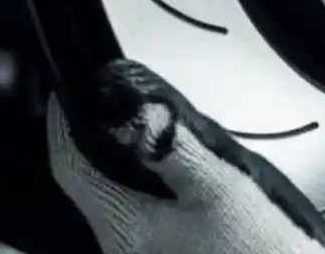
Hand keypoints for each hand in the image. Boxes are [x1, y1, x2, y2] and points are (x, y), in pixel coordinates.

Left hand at [48, 60, 324, 253]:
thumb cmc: (260, 247)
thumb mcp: (221, 185)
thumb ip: (175, 144)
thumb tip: (137, 104)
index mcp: (122, 226)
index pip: (71, 166)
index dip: (64, 122)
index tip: (71, 87)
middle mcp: (117, 247)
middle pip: (92, 181)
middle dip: (105, 140)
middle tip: (128, 103)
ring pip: (115, 198)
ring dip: (127, 165)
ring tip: (158, 136)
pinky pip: (135, 217)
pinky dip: (146, 191)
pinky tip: (177, 181)